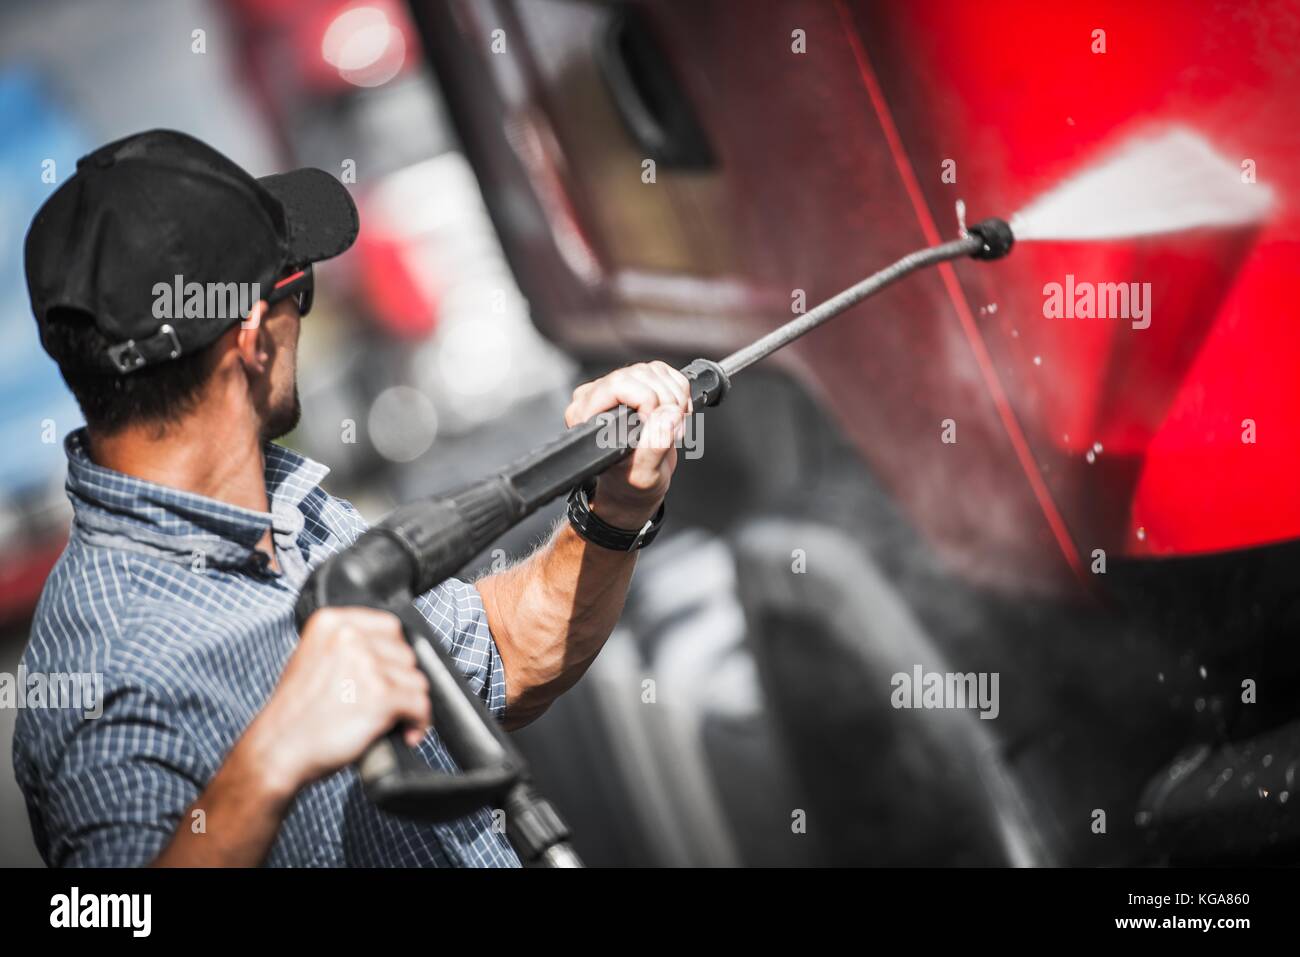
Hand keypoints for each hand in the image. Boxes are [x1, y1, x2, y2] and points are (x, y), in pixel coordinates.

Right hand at [244, 607, 431, 793]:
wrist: (277, 751)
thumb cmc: (296, 714)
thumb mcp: (312, 658)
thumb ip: (346, 646)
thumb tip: (390, 651)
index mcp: (332, 622)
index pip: (390, 626)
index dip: (394, 656)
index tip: (389, 675)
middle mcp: (350, 636)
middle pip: (407, 654)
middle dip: (402, 682)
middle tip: (386, 704)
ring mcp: (366, 665)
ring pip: (417, 680)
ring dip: (409, 704)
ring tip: (391, 721)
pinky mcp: (381, 695)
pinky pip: (421, 705)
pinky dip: (419, 723)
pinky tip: (405, 734)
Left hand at [565, 361, 691, 528]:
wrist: (635, 485)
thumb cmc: (630, 483)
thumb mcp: (643, 474)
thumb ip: (654, 446)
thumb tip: (669, 416)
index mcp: (586, 415)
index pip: (618, 384)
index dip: (646, 399)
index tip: (657, 423)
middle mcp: (597, 396)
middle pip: (641, 374)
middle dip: (666, 401)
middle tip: (674, 430)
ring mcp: (618, 386)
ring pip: (655, 372)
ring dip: (676, 398)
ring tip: (675, 426)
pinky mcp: (638, 383)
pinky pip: (666, 373)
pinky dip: (680, 392)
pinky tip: (676, 414)